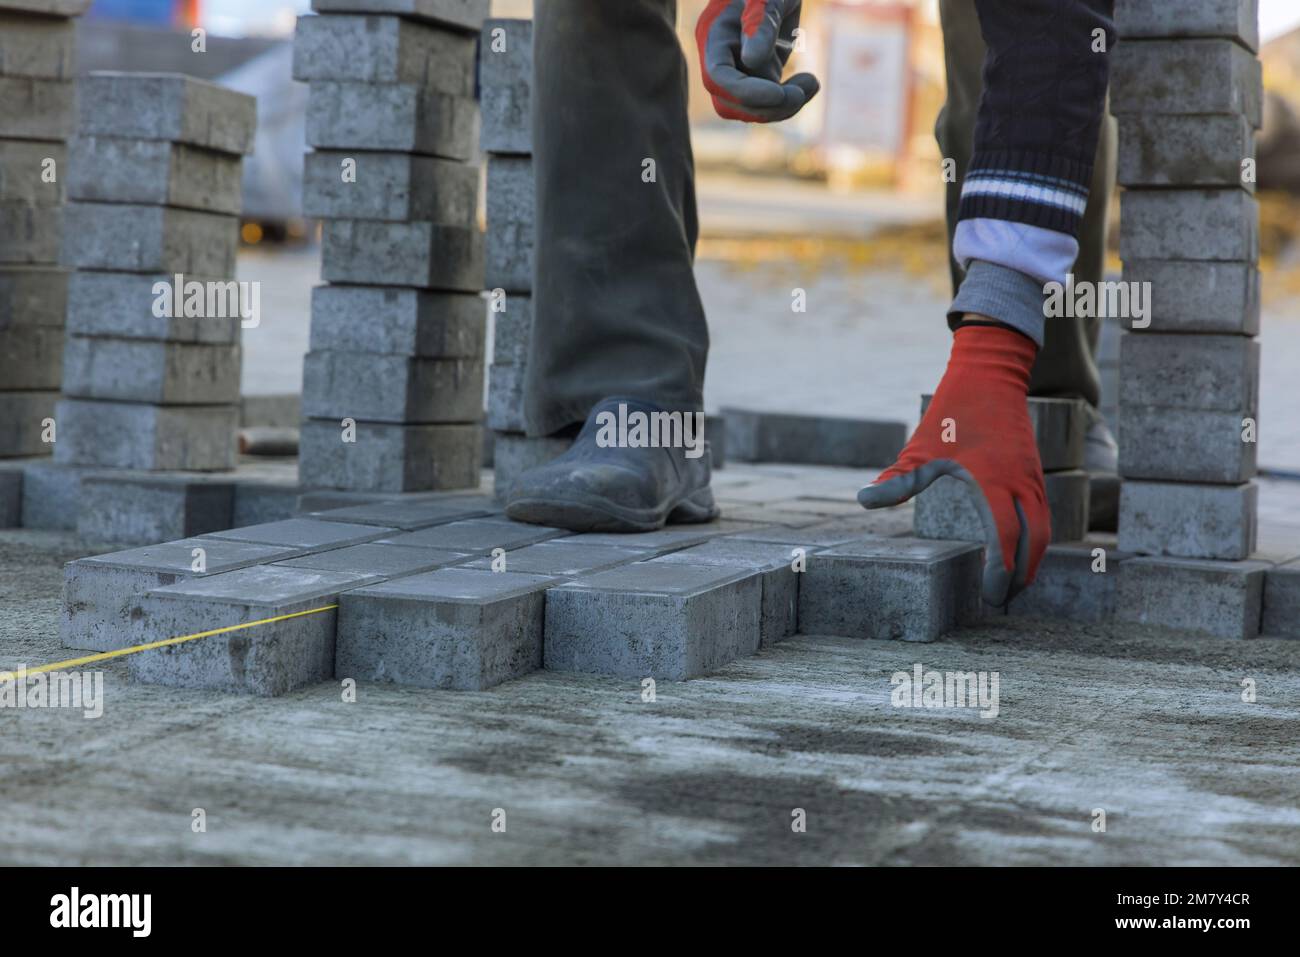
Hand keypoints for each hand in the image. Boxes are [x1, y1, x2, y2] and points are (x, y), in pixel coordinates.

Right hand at [695, 0, 819, 122]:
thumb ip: (759, 23)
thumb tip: (751, 61)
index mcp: (714, 35)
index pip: (717, 77)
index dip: (744, 93)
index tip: (779, 94)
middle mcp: (720, 57)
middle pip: (728, 103)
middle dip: (765, 107)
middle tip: (800, 94)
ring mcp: (738, 69)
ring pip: (748, 109)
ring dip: (781, 108)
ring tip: (811, 84)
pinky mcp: (758, 75)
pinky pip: (768, 102)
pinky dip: (790, 100)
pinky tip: (810, 82)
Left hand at [857, 325, 1050, 606]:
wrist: (989, 374)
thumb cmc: (951, 412)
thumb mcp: (919, 447)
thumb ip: (897, 479)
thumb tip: (863, 500)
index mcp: (992, 480)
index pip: (1005, 536)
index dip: (1000, 569)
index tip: (990, 594)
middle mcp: (1019, 482)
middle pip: (1034, 541)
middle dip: (1021, 575)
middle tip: (1002, 602)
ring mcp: (1032, 477)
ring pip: (1044, 529)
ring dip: (1033, 561)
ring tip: (1015, 587)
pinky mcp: (1035, 473)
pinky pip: (1044, 514)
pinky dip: (1037, 540)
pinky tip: (1022, 554)